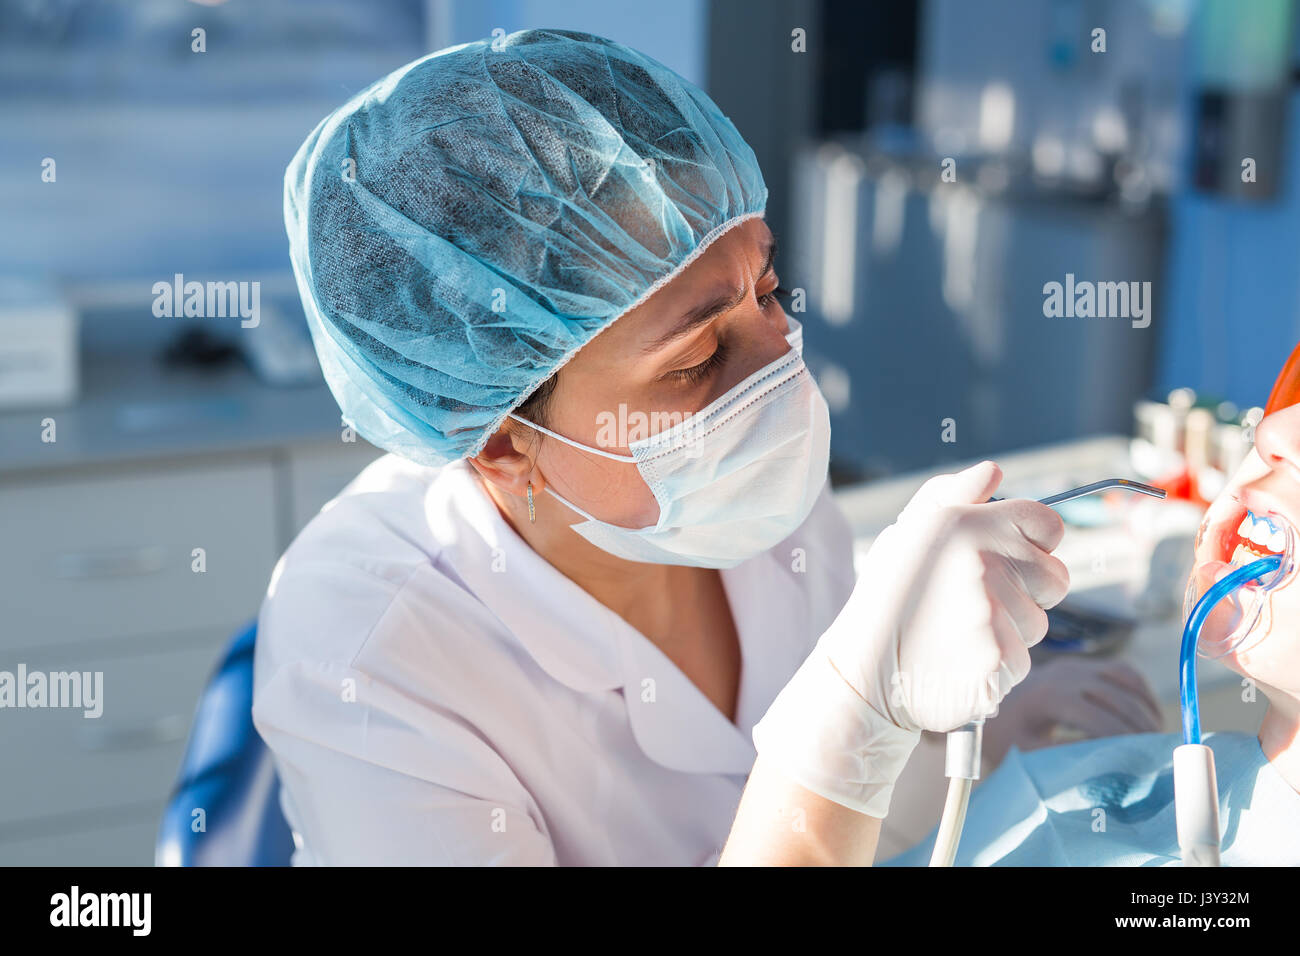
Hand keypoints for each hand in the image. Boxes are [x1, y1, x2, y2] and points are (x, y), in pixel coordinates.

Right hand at [828, 460, 1069, 732]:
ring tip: (958, 635)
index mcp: (969, 523)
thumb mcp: (909, 530)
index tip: (1002, 563)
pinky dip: (996, 666)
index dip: (1032, 546)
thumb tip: (994, 471)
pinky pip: (1021, 660)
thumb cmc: (889, 596)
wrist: (864, 668)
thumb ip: (953, 493)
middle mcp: (986, 562)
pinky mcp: (999, 659)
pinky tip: (959, 661)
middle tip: (974, 604)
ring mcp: (995, 612)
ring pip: (1036, 624)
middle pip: (1054, 578)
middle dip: (1026, 593)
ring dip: (1008, 631)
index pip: (1049, 526)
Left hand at [980, 656, 1162, 765]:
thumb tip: (1104, 760)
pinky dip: (1142, 691)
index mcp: (1047, 697)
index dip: (1123, 739)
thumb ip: (1062, 756)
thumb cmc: (1008, 736)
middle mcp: (1064, 675)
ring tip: (1156, 737)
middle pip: (1117, 698)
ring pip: (1126, 680)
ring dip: (1146, 707)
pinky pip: (1123, 671)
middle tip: (1158, 754)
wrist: (994, 705)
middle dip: (1141, 727)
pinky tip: (1149, 716)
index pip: (1097, 717)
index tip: (1142, 760)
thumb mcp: (1027, 753)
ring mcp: (1075, 665)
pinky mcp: (1083, 664)